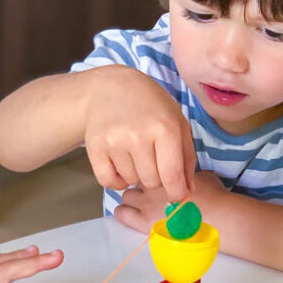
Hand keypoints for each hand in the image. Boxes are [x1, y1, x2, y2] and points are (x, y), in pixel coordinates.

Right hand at [83, 66, 195, 201]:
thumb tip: (187, 191)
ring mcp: (115, 142)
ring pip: (131, 181)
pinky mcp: (95, 148)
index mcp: (165, 128)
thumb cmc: (150, 107)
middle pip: (152, 182)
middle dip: (155, 178)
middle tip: (152, 160)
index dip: (177, 192)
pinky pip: (108, 181)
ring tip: (134, 153)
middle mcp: (138, 136)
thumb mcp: (177, 122)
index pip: (172, 176)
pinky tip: (120, 163)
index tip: (177, 193)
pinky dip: (116, 179)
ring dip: (135, 174)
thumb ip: (186, 157)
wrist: (110, 89)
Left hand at [114, 171, 226, 233]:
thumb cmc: (215, 197)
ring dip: (130, 198)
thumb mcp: (199, 173)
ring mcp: (146, 203)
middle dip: (136, 182)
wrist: (218, 221)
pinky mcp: (145, 223)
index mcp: (165, 169)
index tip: (152, 174)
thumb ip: (182, 170)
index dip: (147, 168)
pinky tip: (132, 215)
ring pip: (125, 195)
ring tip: (140, 204)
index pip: (144, 162)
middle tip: (146, 190)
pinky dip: (124, 212)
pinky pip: (122, 213)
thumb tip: (177, 171)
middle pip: (131, 177)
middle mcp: (153, 183)